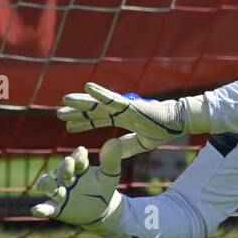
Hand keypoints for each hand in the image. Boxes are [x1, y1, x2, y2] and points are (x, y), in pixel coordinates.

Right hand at [30, 138, 126, 227]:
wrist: (102, 208)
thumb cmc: (104, 187)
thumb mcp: (110, 174)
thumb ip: (111, 160)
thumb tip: (115, 140)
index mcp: (79, 167)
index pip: (77, 160)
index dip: (79, 156)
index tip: (82, 151)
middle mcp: (66, 178)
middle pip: (62, 171)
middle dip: (65, 167)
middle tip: (68, 161)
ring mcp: (60, 193)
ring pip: (49, 186)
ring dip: (46, 183)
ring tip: (45, 180)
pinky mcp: (57, 208)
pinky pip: (47, 208)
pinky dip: (41, 209)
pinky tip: (36, 210)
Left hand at [56, 82, 207, 145]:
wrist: (178, 122)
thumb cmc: (164, 129)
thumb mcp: (142, 143)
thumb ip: (127, 146)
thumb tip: (111, 149)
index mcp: (123, 119)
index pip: (98, 121)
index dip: (83, 123)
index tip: (68, 126)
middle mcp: (120, 111)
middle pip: (94, 111)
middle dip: (77, 112)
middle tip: (58, 113)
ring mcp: (124, 107)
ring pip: (98, 104)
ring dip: (81, 101)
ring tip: (64, 100)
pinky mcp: (130, 105)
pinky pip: (112, 98)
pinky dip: (100, 93)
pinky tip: (87, 87)